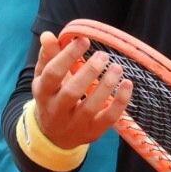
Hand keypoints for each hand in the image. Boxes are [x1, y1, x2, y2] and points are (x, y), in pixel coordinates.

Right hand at [31, 30, 132, 149]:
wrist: (53, 136)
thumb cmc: (52, 97)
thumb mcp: (45, 78)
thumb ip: (48, 56)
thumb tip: (48, 35)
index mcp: (43, 93)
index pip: (53, 73)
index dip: (68, 55)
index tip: (84, 40)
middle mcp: (56, 111)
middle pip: (71, 92)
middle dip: (89, 72)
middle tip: (103, 55)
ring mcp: (74, 124)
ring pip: (90, 107)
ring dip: (106, 86)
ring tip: (117, 67)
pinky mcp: (92, 132)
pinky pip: (108, 119)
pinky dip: (120, 102)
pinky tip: (127, 84)